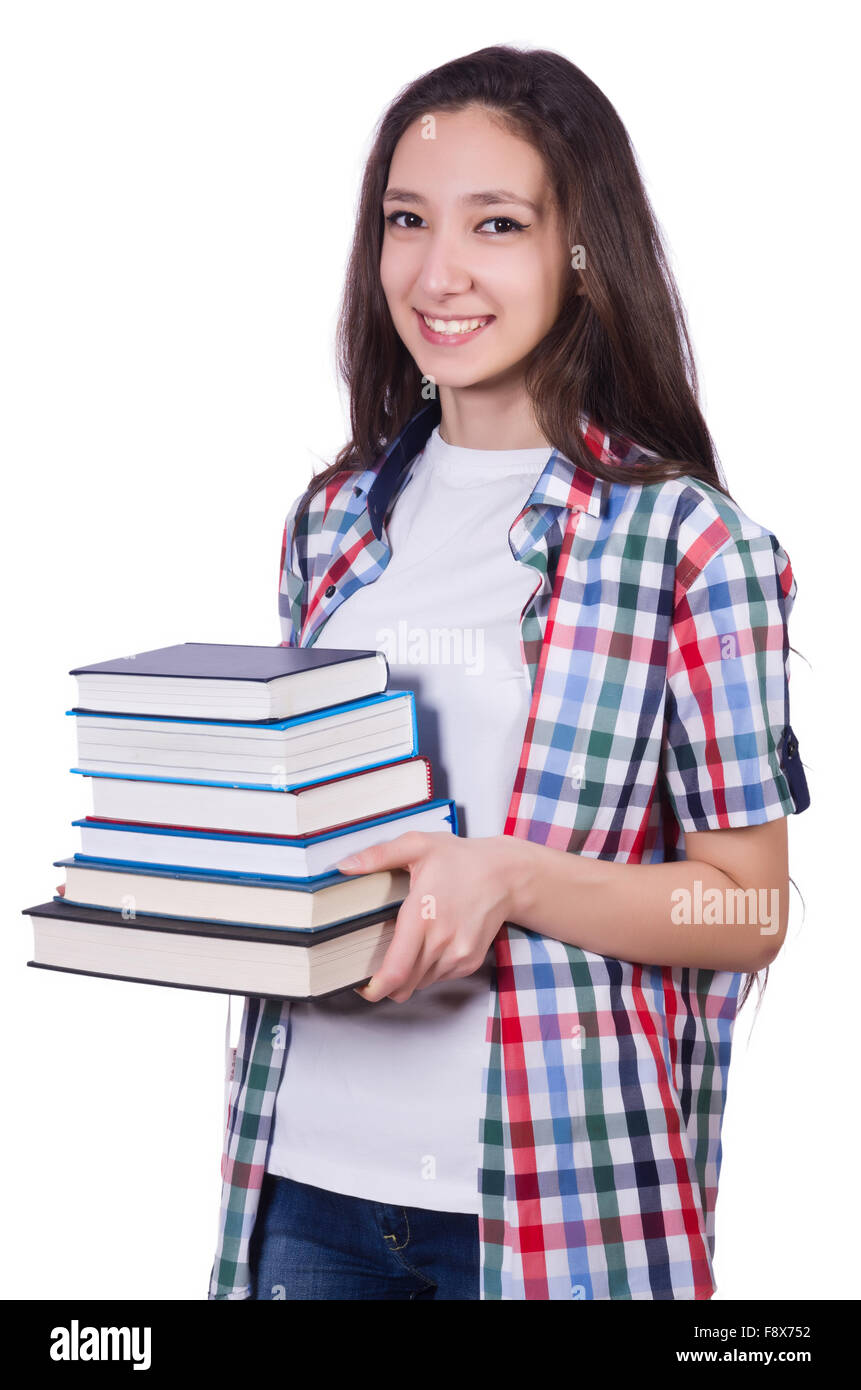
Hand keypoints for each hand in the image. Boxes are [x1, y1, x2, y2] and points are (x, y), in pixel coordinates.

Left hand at [334, 831, 522, 1002]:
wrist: (506, 875)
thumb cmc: (460, 859)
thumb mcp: (417, 845)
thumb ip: (378, 856)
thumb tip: (344, 865)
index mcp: (422, 917)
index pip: (395, 972)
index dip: (374, 988)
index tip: (361, 985)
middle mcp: (440, 942)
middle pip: (404, 986)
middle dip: (385, 983)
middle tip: (374, 966)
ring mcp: (458, 955)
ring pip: (420, 983)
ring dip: (407, 974)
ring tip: (407, 945)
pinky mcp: (469, 961)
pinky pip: (439, 977)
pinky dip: (427, 969)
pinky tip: (430, 942)